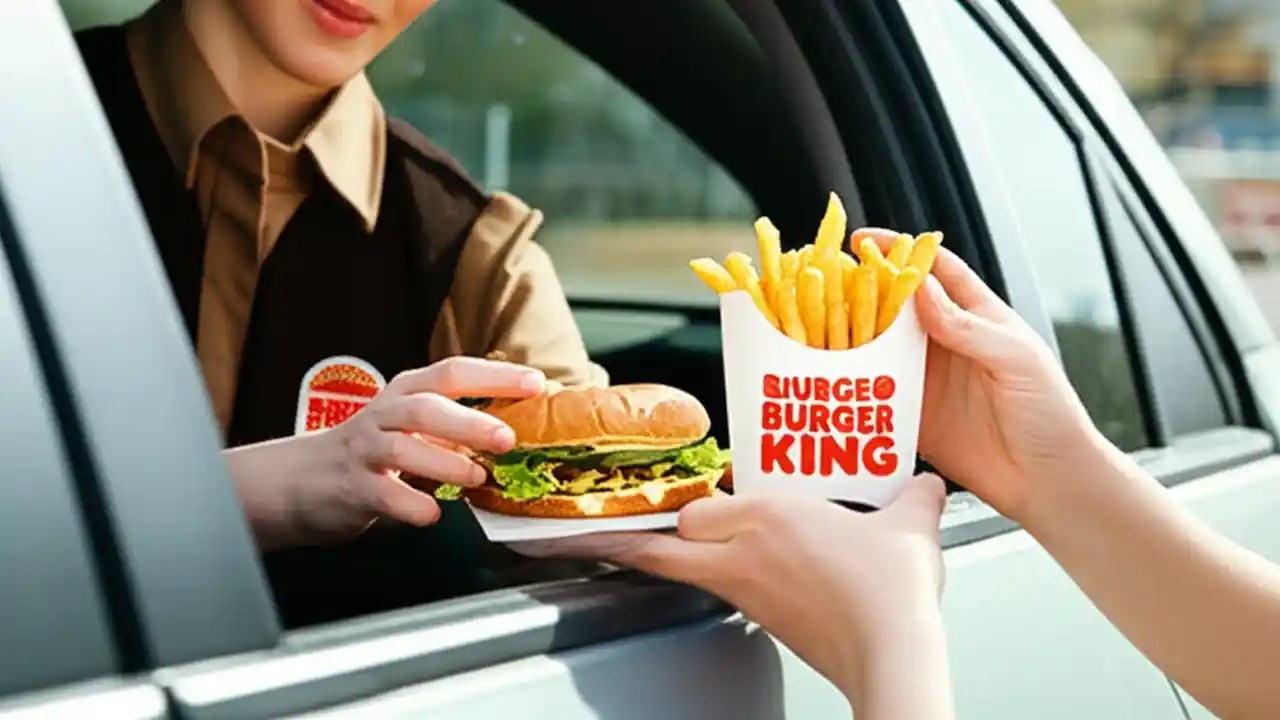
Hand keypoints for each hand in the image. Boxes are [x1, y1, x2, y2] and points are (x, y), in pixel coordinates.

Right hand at [284, 357, 545, 544]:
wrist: (306, 478)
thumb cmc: (375, 449)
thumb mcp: (413, 426)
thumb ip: (456, 425)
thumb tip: (516, 429)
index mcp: (407, 391)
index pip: (453, 373)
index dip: (495, 376)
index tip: (535, 384)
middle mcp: (385, 414)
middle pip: (425, 408)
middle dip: (469, 422)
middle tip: (506, 438)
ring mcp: (366, 450)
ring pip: (403, 448)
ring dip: (445, 463)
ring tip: (477, 477)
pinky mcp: (352, 486)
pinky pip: (383, 495)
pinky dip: (411, 505)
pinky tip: (433, 514)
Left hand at [515, 474, 948, 703]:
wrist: (892, 656)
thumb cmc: (891, 592)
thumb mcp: (909, 526)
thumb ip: (913, 495)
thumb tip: (924, 483)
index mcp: (768, 517)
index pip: (697, 504)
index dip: (684, 497)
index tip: (672, 488)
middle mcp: (743, 553)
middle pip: (655, 545)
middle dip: (610, 537)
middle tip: (571, 531)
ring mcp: (746, 591)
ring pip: (676, 569)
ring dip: (650, 555)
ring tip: (616, 545)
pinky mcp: (762, 620)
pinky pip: (712, 591)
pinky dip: (701, 577)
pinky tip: (716, 571)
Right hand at [853, 229, 1101, 522]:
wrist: (1048, 480)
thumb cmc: (1049, 412)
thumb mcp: (1016, 359)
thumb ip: (967, 326)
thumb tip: (923, 290)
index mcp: (976, 317)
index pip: (935, 269)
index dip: (900, 251)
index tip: (863, 241)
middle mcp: (946, 343)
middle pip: (895, 307)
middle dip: (860, 293)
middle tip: (824, 288)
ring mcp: (927, 380)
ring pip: (879, 349)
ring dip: (851, 340)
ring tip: (816, 332)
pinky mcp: (914, 416)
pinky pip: (876, 396)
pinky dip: (854, 388)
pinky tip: (834, 383)